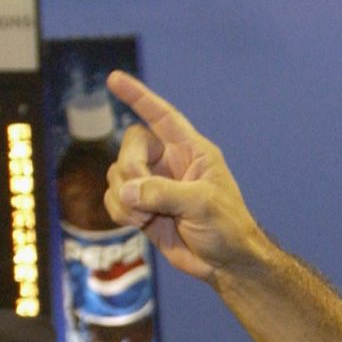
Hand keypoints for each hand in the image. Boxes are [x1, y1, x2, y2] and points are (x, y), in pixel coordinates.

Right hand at [104, 72, 262, 282]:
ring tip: (147, 218)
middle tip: (142, 195)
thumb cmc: (227, 228)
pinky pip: (113, 198)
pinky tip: (141, 224)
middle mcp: (169, 163)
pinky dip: (119, 212)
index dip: (139, 96)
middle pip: (130, 146)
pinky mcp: (141, 208)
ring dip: (124, 198)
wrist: (226, 264)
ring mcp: (153, 185)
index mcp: (192, 151)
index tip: (114, 78)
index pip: (162, 115)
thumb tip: (126, 191)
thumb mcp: (202, 206)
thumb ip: (163, 193)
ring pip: (116, 174)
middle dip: (129, 169)